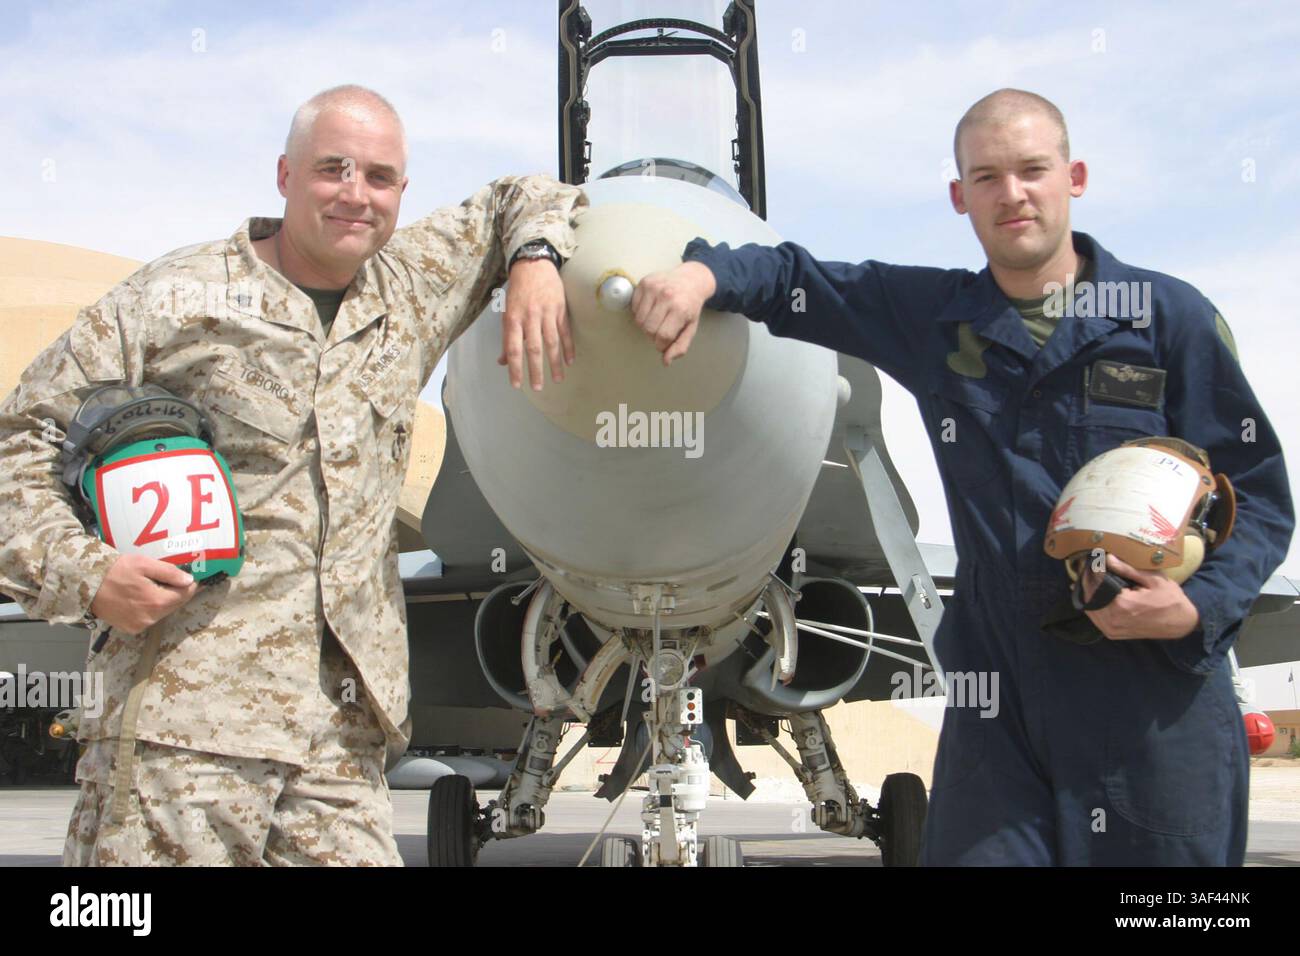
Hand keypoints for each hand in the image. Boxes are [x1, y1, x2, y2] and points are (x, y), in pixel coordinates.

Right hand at [89, 554, 198, 634]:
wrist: (88, 584)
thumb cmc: (116, 570)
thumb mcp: (144, 564)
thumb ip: (169, 573)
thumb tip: (189, 580)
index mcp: (156, 602)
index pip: (184, 595)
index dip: (189, 584)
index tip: (190, 577)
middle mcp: (150, 618)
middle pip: (174, 605)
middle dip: (175, 592)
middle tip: (170, 579)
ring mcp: (140, 625)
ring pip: (163, 612)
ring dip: (163, 601)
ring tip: (153, 586)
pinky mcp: (131, 628)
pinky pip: (150, 617)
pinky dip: (151, 608)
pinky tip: (142, 597)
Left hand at [498, 259, 572, 389]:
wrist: (534, 265)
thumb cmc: (517, 291)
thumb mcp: (506, 312)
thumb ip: (507, 337)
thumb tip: (503, 361)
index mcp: (513, 318)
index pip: (513, 348)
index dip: (515, 368)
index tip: (517, 384)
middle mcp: (530, 317)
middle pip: (533, 348)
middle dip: (535, 370)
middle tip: (538, 388)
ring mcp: (547, 313)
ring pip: (551, 342)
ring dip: (554, 363)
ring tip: (557, 379)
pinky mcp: (560, 309)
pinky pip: (565, 331)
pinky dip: (568, 347)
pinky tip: (569, 361)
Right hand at [630, 261, 716, 364]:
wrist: (691, 279)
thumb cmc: (690, 305)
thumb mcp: (691, 328)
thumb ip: (680, 346)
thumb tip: (666, 361)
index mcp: (680, 309)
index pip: (663, 336)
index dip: (661, 345)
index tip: (664, 343)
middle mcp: (666, 296)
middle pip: (649, 329)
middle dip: (653, 335)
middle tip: (661, 329)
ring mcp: (654, 288)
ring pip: (639, 320)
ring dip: (646, 324)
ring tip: (656, 319)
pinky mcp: (645, 283)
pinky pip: (634, 307)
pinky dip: (640, 312)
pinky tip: (651, 308)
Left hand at [1081, 553, 1199, 639]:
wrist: (1181, 622)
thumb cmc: (1170, 599)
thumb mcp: (1153, 579)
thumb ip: (1128, 569)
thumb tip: (1108, 558)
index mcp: (1122, 605)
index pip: (1097, 583)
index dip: (1093, 569)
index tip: (1092, 557)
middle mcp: (1113, 620)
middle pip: (1089, 595)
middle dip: (1088, 579)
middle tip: (1088, 564)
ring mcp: (1111, 629)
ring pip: (1089, 607)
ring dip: (1088, 591)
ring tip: (1090, 576)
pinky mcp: (1112, 633)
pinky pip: (1095, 617)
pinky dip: (1092, 604)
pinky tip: (1093, 592)